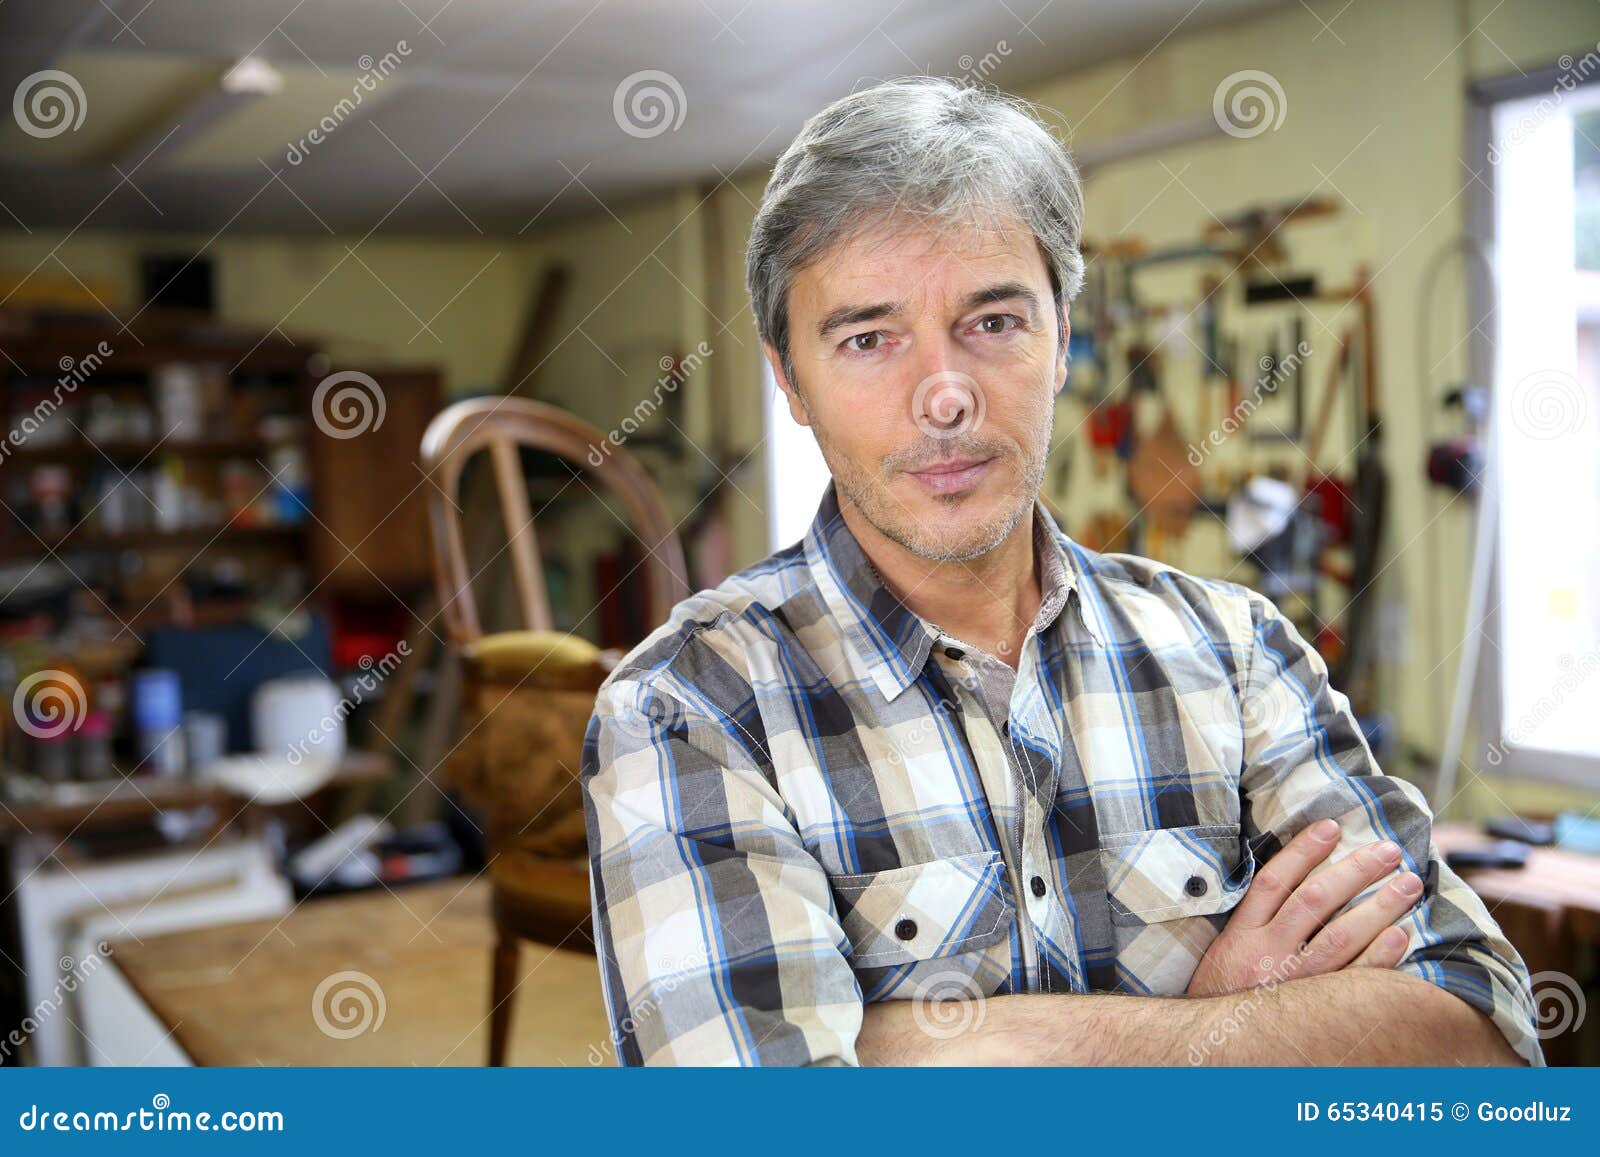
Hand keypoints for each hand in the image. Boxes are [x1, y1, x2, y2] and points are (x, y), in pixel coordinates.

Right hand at [1186, 818, 1421, 995]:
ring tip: (1408, 884)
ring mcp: (1292, 984)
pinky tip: (1401, 934)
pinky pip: (1353, 980)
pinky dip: (1379, 956)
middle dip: (1355, 870)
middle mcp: (1265, 955)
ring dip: (1379, 906)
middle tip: (1388, 850)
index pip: (1274, 881)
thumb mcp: (1226, 950)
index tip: (1331, 827)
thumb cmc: (1223, 994)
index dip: (1303, 851)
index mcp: (1241, 935)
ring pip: (1341, 936)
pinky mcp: (1314, 1011)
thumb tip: (1296, 878)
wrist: (1212, 1052)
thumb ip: (1256, 919)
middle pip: (1315, 901)